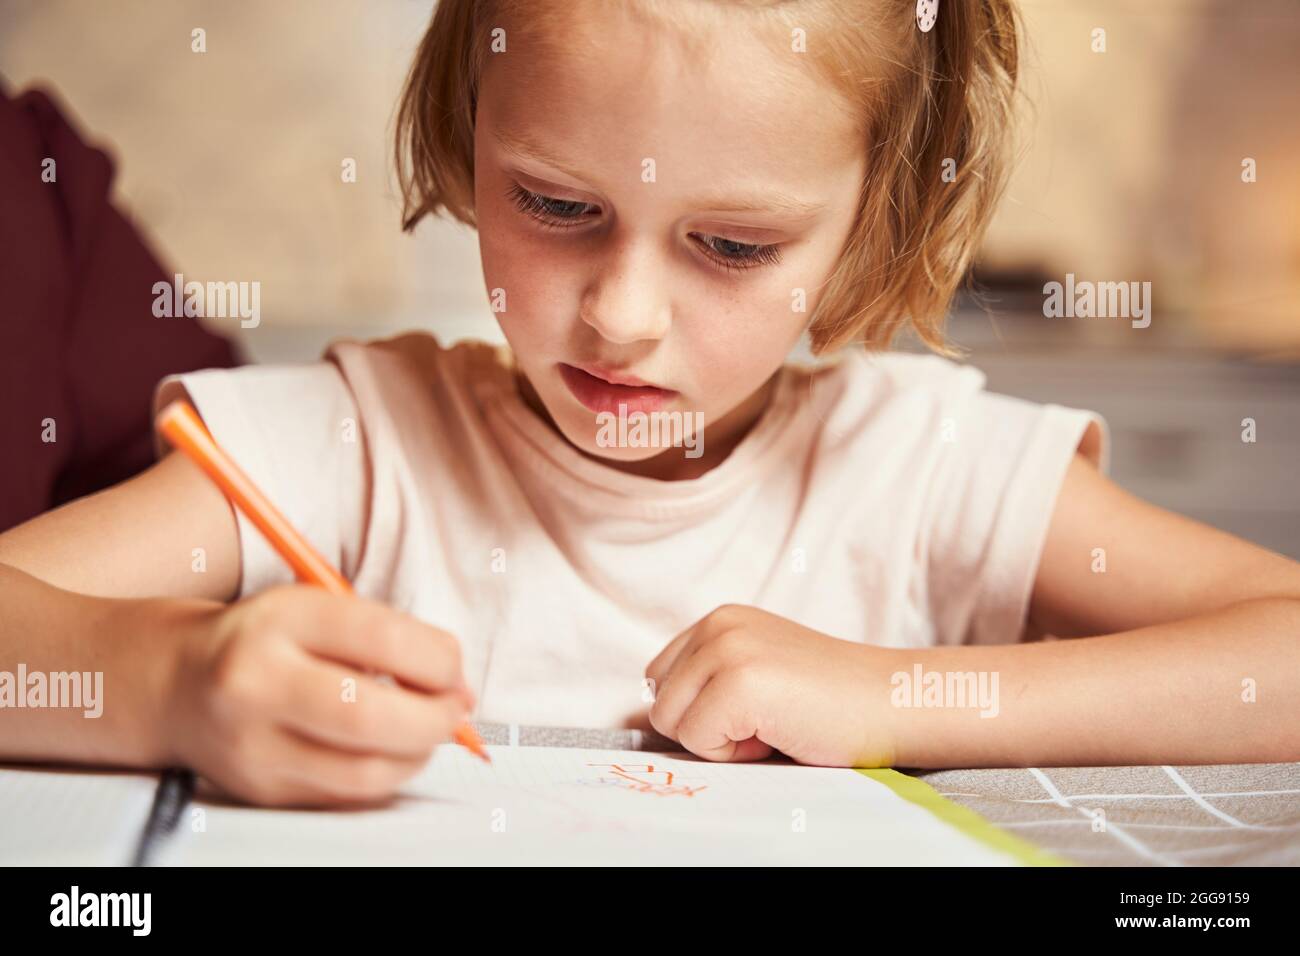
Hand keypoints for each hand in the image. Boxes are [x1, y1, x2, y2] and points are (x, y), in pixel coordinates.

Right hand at [163, 585, 472, 806]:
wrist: (178, 683)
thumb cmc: (268, 639)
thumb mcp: (315, 608)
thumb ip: (385, 635)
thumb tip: (456, 681)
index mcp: (279, 620)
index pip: (380, 638)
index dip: (437, 660)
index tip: (454, 668)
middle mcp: (256, 682)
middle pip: (370, 716)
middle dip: (435, 718)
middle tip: (455, 709)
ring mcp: (253, 744)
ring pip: (365, 771)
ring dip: (418, 753)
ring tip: (426, 730)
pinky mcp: (261, 789)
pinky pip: (347, 795)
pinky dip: (386, 774)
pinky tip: (390, 750)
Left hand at [645, 604, 895, 766]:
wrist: (893, 703)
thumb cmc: (829, 704)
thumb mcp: (759, 671)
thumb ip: (709, 680)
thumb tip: (650, 717)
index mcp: (720, 620)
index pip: (658, 680)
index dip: (700, 711)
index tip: (755, 709)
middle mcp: (718, 624)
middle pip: (658, 703)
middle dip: (705, 727)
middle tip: (767, 719)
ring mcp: (727, 649)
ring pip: (671, 723)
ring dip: (719, 741)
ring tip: (773, 723)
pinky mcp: (739, 681)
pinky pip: (697, 740)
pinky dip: (734, 753)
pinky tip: (779, 732)